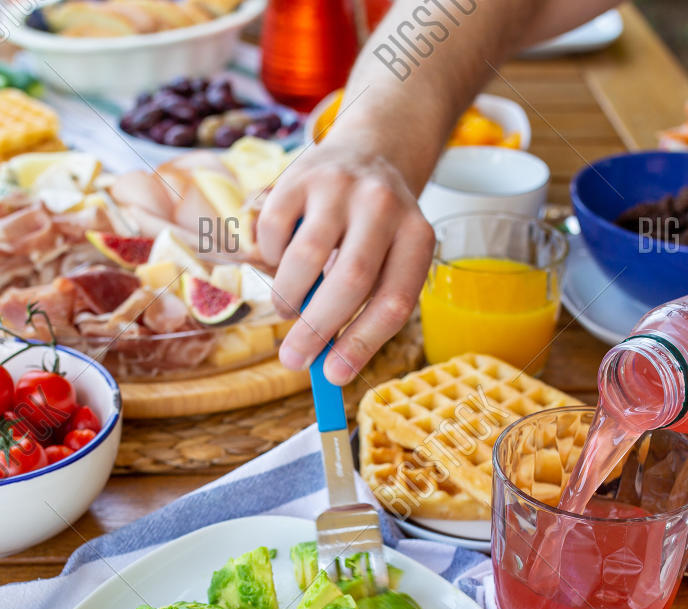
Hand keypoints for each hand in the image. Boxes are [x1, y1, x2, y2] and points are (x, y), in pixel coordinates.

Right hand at [257, 138, 433, 384]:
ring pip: (305, 258)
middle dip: (316, 330)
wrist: (369, 153)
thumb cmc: (376, 230)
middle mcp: (384, 206)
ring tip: (288, 307)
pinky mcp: (301, 176)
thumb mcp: (389, 261)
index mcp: (417, 237)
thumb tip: (328, 368)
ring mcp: (341, 187)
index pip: (393, 303)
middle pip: (349, 282)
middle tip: (294, 360)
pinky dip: (270, 258)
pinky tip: (281, 260)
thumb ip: (365, 307)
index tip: (334, 376)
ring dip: (288, 297)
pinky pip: (273, 231)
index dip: (361, 345)